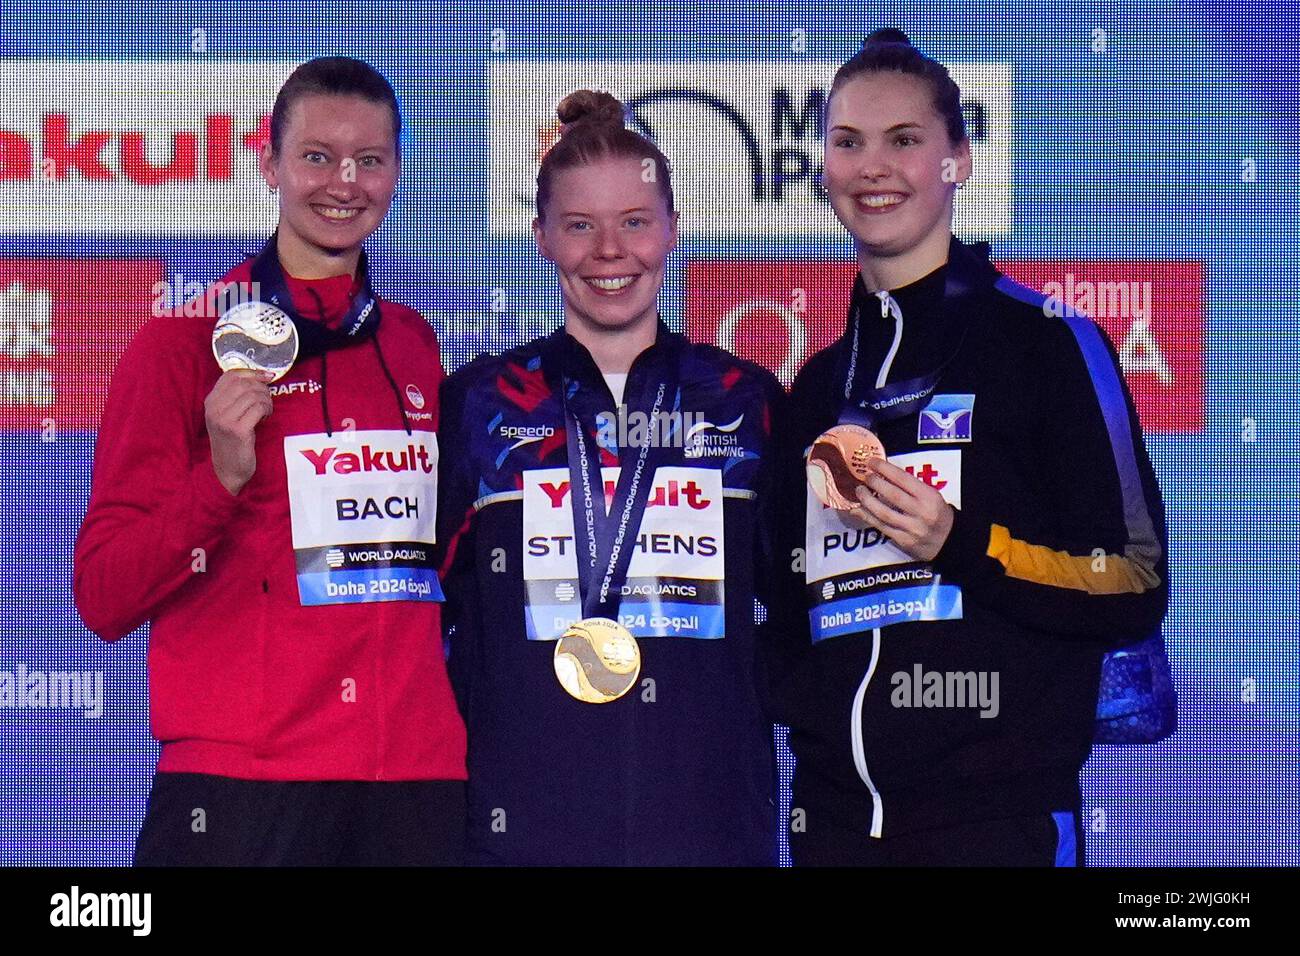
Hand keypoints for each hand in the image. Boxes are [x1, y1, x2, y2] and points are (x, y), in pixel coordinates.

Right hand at [205, 369, 274, 495]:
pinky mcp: (237, 430)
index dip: (252, 372)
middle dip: (262, 389)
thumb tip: (261, 376)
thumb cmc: (232, 441)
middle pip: (245, 384)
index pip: (231, 375)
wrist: (228, 470)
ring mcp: (224, 419)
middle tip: (267, 401)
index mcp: (210, 401)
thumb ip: (236, 396)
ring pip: (253, 395)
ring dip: (266, 401)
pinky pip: (258, 408)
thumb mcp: (227, 415)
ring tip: (266, 412)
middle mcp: (214, 408)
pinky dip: (267, 411)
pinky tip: (264, 419)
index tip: (267, 376)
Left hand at [851, 457, 954, 561]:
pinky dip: (867, 517)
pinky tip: (857, 510)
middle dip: (874, 484)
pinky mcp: (903, 541)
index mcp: (929, 496)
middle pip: (892, 495)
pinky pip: (881, 527)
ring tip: (859, 491)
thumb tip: (884, 474)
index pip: (903, 479)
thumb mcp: (932, 496)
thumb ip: (912, 487)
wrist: (950, 541)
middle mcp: (920, 512)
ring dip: (867, 501)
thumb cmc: (938, 514)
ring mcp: (911, 528)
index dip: (884, 469)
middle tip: (865, 477)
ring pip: (883, 513)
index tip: (871, 462)